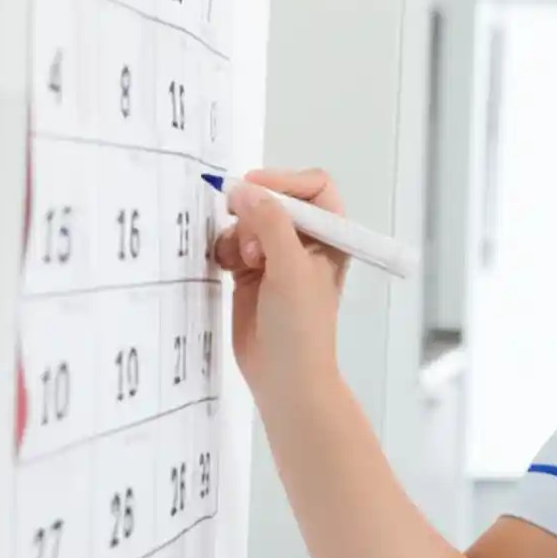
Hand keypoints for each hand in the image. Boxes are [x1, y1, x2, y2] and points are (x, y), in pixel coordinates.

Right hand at [214, 168, 349, 399]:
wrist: (285, 376)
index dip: (284, 181)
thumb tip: (245, 189)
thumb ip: (270, 223)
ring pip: (249, 220)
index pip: (314, 186)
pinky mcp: (251, 272)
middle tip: (249, 242)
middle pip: (275, 199)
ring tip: (243, 263)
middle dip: (256, 213)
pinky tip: (226, 268)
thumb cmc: (300, 324)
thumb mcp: (290, 268)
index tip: (254, 189)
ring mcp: (278, 256)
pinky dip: (225, 249)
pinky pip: (232, 242)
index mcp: (331, 235)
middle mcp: (306, 240)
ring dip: (239, 234)